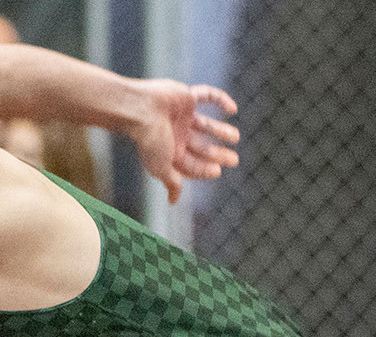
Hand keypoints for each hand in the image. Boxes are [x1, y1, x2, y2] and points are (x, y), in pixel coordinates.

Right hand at [129, 80, 239, 203]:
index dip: (205, 169)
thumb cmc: (149, 140)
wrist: (140, 109)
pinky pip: (207, 95)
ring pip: (205, 124)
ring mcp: (182, 115)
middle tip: (234, 160)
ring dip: (220, 131)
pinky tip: (233, 108)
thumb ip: (172, 183)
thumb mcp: (162, 168)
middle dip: (217, 154)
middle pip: (201, 147)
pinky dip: (220, 99)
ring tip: (235, 137)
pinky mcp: (186, 96)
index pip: (191, 164)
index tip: (217, 171)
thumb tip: (173, 201)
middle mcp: (176, 134)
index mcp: (170, 152)